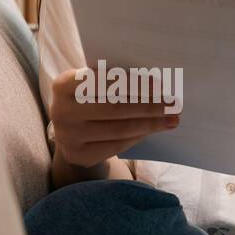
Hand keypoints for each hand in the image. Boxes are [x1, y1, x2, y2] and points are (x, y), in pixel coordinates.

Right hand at [49, 67, 179, 168]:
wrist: (70, 128)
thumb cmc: (89, 97)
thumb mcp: (92, 83)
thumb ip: (114, 80)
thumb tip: (155, 84)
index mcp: (63, 85)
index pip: (103, 81)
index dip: (133, 83)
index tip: (160, 84)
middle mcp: (61, 111)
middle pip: (115, 107)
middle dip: (148, 106)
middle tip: (173, 105)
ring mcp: (68, 136)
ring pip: (119, 129)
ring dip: (150, 124)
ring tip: (171, 119)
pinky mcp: (79, 155)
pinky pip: (117, 145)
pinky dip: (138, 136)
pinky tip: (151, 130)